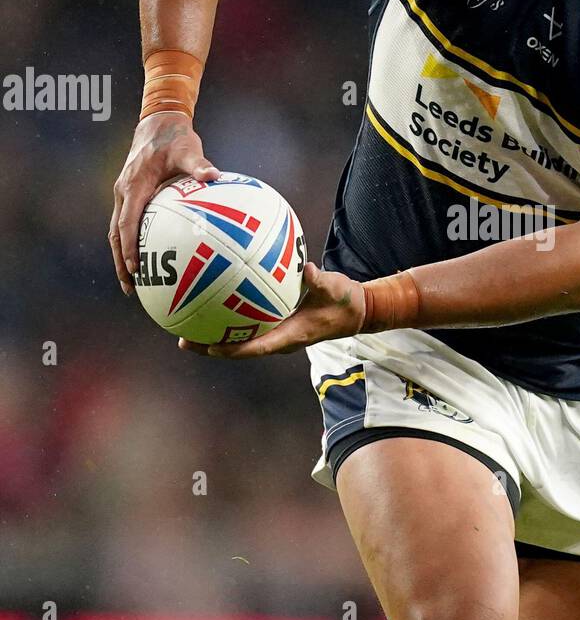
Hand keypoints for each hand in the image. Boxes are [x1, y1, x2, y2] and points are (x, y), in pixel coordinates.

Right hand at [109, 114, 220, 293]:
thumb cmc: (175, 137)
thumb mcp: (189, 149)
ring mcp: (125, 194)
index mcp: (134, 185)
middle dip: (121, 261)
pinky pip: (128, 222)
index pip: (127, 222)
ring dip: (122, 255)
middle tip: (131, 287)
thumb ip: (200, 165)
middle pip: (116, 233)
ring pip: (118, 230)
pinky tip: (149, 256)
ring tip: (134, 282)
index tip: (136, 268)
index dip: (129, 247)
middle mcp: (124, 192)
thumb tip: (215, 175)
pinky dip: (132, 241)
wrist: (158, 123)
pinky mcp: (131, 194)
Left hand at [179, 263, 366, 357]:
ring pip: (240, 340)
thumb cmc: (346, 301)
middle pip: (240, 349)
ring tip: (186, 328)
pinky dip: (229, 318)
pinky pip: (248, 325)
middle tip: (183, 341)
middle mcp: (280, 339)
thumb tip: (308, 269)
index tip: (211, 347)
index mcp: (293, 335)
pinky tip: (212, 304)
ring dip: (214, 337)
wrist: (356, 311)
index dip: (234, 349)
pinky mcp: (277, 325)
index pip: (258, 348)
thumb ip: (322, 281)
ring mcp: (277, 333)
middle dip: (211, 347)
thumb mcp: (337, 289)